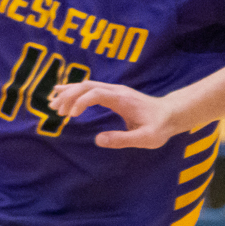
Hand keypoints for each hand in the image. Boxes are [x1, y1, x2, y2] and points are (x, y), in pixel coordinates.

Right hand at [48, 81, 182, 149]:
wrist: (172, 114)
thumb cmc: (160, 127)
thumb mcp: (146, 138)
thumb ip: (123, 140)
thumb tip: (98, 140)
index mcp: (122, 99)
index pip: (95, 93)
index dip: (80, 102)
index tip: (70, 116)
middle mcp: (117, 91)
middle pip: (86, 86)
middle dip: (68, 96)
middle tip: (55, 111)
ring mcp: (115, 90)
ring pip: (86, 85)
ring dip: (68, 93)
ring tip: (52, 105)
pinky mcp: (114, 94)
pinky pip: (90, 88)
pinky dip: (74, 91)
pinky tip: (61, 94)